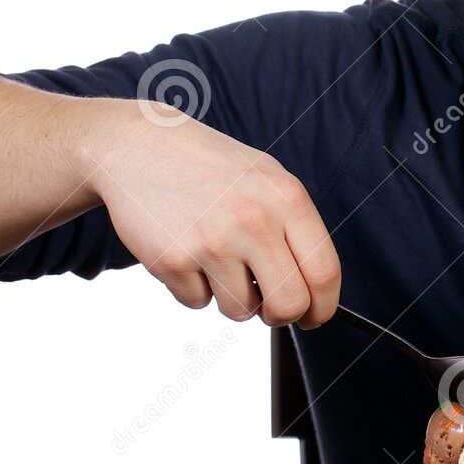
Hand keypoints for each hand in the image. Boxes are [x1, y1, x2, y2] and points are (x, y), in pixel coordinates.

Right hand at [83, 101, 340, 327]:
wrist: (138, 146)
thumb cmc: (209, 168)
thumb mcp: (267, 180)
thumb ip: (295, 231)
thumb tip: (315, 294)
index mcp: (286, 198)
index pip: (324, 272)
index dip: (323, 306)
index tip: (314, 317)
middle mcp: (254, 219)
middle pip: (289, 304)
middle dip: (280, 316)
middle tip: (268, 307)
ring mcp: (212, 241)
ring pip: (241, 311)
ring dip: (232, 298)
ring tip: (216, 259)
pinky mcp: (172, 260)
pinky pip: (197, 302)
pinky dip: (193, 288)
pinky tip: (185, 251)